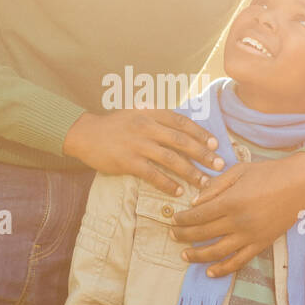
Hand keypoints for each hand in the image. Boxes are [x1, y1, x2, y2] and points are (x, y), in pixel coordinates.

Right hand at [63, 109, 222, 197]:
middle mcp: (146, 127)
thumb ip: (157, 118)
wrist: (85, 134)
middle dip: (203, 154)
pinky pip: (153, 174)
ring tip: (204, 182)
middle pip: (181, 141)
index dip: (201, 133)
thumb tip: (181, 127)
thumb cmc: (114, 125)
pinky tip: (178, 191)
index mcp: (151, 113)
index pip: (182, 122)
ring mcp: (137, 145)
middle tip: (219, 165)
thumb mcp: (136, 113)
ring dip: (190, 172)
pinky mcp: (128, 162)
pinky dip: (167, 184)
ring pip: (171, 159)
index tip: (215, 143)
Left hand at [170, 151, 304, 275]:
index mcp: (231, 201)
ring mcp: (250, 236)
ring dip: (198, 255)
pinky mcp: (261, 244)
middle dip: (184, 236)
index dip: (183, 220)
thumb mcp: (238, 171)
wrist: (300, 183)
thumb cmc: (268, 173)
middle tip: (172, 235)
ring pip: (217, 252)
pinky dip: (223, 269)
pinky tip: (210, 271)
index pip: (198, 215)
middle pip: (203, 233)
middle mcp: (238, 222)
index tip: (174, 220)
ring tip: (185, 255)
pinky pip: (239, 261)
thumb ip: (215, 186)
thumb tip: (194, 202)